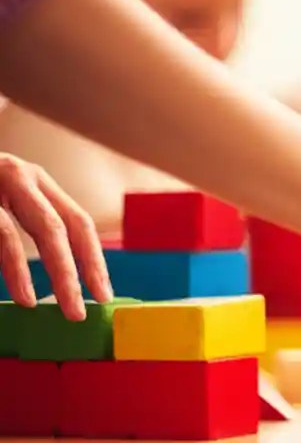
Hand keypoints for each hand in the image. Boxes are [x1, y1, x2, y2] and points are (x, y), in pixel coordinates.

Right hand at [0, 154, 110, 319]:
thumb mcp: (10, 201)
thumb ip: (34, 226)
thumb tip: (69, 279)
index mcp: (37, 181)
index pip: (78, 222)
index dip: (94, 260)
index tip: (103, 295)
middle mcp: (17, 176)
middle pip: (54, 228)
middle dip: (69, 273)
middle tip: (77, 312)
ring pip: (9, 234)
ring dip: (21, 274)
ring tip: (34, 304)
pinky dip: (2, 265)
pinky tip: (11, 288)